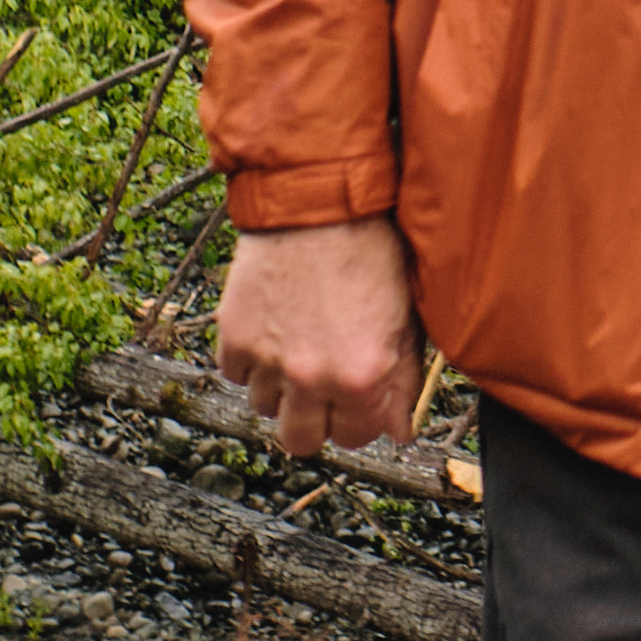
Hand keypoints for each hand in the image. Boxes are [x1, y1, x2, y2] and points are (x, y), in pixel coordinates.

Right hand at [212, 216, 427, 457]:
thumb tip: (400, 432)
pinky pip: (235, 374)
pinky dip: (250, 361)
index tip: (360, 398)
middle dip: (316, 419)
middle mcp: (311, 376)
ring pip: (264, 408)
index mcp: (361, 377)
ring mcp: (267, 357)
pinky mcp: (234, 334)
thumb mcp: (406, 318)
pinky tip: (274, 331)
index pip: (356, 438)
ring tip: (299, 349)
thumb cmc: (372, 248)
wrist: (319, 200)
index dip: (360, 418)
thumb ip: (403, 383)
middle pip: (301, 440)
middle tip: (326, 388)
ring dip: (281, 389)